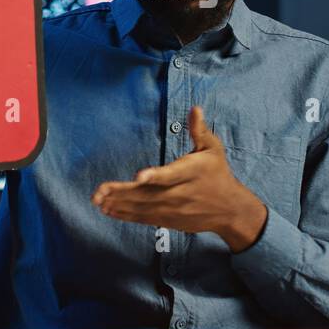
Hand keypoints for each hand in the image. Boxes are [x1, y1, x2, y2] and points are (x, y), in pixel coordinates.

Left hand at [91, 106, 268, 252]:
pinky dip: (125, 214)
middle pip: (149, 194)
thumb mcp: (213, 149)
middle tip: (99, 191)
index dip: (155, 176)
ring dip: (119, 204)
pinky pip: (144, 218)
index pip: (170, 175)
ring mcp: (173, 209)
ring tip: (98, 200)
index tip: (138, 176)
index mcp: (190, 173)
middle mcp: (180, 194)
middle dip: (123, 192)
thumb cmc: (218, 174)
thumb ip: (199, 130)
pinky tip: (109, 209)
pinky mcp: (168, 219)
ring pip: (143, 208)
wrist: (230, 209)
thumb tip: (194, 108)